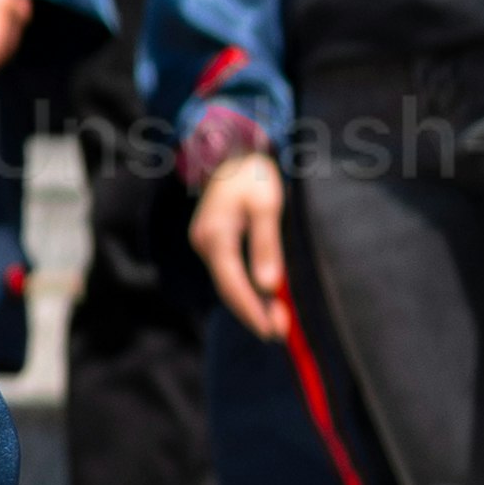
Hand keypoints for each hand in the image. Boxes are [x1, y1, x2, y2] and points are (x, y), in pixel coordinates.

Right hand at [192, 147, 290, 336]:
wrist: (230, 151)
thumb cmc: (252, 175)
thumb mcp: (267, 206)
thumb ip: (267, 247)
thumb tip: (269, 287)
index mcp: (216, 236)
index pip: (234, 284)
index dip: (253, 311)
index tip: (272, 331)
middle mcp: (205, 244)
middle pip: (228, 288)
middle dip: (253, 312)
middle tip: (278, 334)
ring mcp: (205, 243)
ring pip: (228, 281)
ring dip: (250, 302)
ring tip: (275, 322)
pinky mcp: (212, 241)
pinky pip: (228, 270)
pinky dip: (245, 286)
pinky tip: (263, 297)